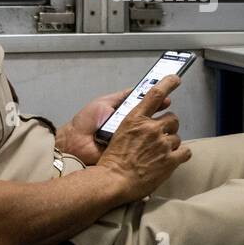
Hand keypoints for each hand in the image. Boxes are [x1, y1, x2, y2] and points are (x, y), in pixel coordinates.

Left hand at [55, 85, 170, 165]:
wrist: (75, 141)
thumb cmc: (87, 121)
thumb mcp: (106, 102)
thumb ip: (123, 96)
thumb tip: (141, 88)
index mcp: (127, 117)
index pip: (149, 109)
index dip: (159, 104)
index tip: (168, 100)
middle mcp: (132, 130)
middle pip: (154, 124)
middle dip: (162, 117)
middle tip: (167, 111)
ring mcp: (132, 144)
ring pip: (152, 138)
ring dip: (158, 133)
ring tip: (163, 126)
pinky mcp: (128, 156)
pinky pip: (143, 152)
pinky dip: (150, 148)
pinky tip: (157, 143)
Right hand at [97, 75, 189, 201]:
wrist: (114, 181)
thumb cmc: (113, 160)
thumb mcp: (119, 133)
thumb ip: (135, 124)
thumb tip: (148, 121)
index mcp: (136, 119)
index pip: (156, 94)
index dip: (168, 83)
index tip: (175, 78)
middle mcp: (151, 128)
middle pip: (172, 119)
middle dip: (168, 127)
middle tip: (160, 138)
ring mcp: (162, 144)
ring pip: (177, 137)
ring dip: (171, 143)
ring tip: (159, 154)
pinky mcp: (170, 160)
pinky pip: (186, 152)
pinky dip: (181, 154)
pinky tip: (172, 159)